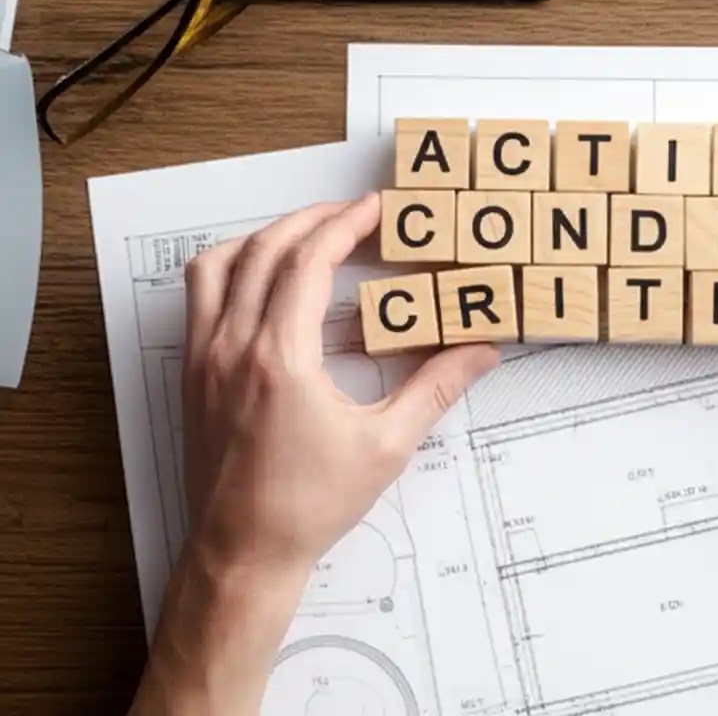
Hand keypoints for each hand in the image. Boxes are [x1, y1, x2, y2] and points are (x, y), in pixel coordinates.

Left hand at [182, 193, 498, 574]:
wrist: (244, 552)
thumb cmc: (308, 506)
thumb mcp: (387, 446)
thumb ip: (436, 388)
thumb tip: (481, 351)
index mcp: (280, 359)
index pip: (308, 263)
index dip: (344, 225)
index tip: (374, 210)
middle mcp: (233, 348)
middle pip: (265, 250)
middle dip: (312, 221)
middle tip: (353, 216)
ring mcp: (204, 359)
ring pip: (221, 265)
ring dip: (265, 237)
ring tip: (307, 237)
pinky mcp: (193, 375)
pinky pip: (201, 298)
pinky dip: (232, 269)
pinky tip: (264, 282)